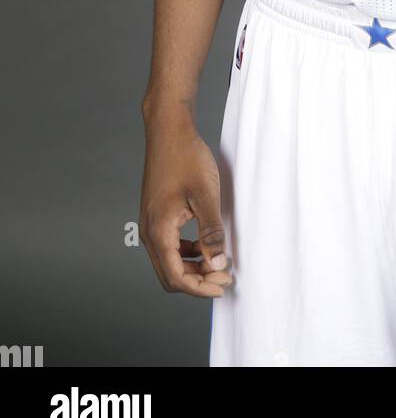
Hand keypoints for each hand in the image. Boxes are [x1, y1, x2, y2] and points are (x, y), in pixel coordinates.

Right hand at [139, 109, 232, 297]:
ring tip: (218, 263)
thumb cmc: (186, 158)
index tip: (223, 285)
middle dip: (197, 282)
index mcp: (159, 231)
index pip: (176, 277)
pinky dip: (188, 252)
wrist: (169, 130)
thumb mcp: (205, 196)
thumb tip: (217, 264)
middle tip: (224, 278)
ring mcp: (151, 223)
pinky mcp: (157, 215)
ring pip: (169, 261)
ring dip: (193, 268)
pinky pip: (170, 245)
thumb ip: (211, 232)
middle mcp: (149, 232)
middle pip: (170, 275)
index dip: (200, 288)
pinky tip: (206, 244)